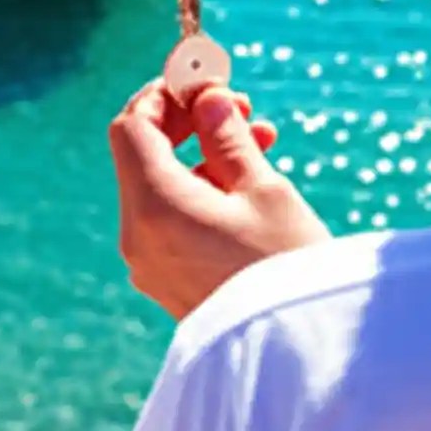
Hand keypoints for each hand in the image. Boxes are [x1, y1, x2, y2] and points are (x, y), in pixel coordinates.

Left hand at [108, 79, 331, 320]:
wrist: (298, 351)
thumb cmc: (287, 266)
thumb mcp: (264, 189)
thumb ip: (227, 137)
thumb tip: (206, 99)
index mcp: (154, 206)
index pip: (132, 126)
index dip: (165, 93)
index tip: (205, 79)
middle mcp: (138, 235)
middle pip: (142, 155)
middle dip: (186, 122)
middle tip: (240, 106)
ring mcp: (150, 262)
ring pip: (160, 186)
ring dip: (200, 155)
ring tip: (260, 140)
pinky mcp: (168, 280)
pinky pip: (170, 218)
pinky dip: (200, 190)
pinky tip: (247, 182)